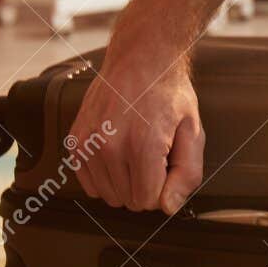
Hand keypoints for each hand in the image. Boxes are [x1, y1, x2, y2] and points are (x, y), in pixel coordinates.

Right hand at [69, 46, 204, 214]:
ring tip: (135, 149)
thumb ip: (186, 174)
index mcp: (144, 146)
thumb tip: (168, 207)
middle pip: (129, 201)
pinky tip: (117, 152)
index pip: (149, 202)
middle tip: (152, 154)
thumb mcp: (193, 131)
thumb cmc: (168, 94)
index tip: (167, 166)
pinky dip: (104, 175)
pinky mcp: (75, 141)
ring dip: (124, 181)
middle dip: (145, 185)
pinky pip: (88, 183)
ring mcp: (88, 144)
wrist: (140, 59)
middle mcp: (111, 147)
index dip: (163, 189)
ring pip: (108, 195)